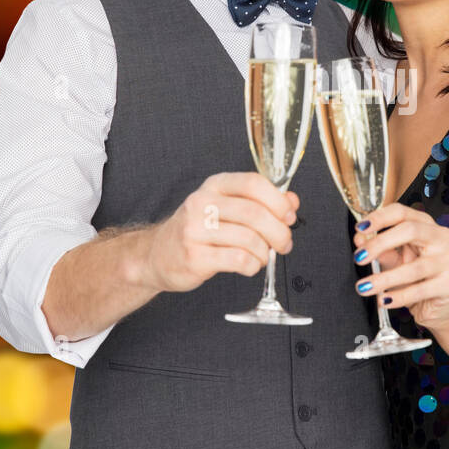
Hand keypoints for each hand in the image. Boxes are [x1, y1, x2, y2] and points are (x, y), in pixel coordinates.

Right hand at [148, 172, 297, 292]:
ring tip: (262, 256)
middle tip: (284, 243)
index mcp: (214, 186)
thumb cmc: (198, 230)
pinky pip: (237, 260)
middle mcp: (202, 203)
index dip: (278, 201)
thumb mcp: (227, 208)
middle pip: (254, 213)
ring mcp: (195, 230)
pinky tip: (249, 265)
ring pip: (248, 239)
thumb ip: (261, 202)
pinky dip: (252, 265)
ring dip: (264, 252)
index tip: (289, 216)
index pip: (252, 183)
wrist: (157, 255)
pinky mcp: (194, 256)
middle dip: (278, 232)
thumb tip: (292, 201)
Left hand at [352, 202, 448, 327]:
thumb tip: (360, 239)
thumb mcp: (394, 260)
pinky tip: (384, 300)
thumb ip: (379, 249)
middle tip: (359, 257)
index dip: (379, 218)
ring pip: (414, 267)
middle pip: (410, 230)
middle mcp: (441, 238)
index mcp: (426, 225)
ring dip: (385, 279)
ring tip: (365, 287)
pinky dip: (398, 297)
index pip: (401, 212)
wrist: (437, 306)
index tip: (359, 228)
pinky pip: (420, 290)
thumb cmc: (417, 278)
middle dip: (380, 243)